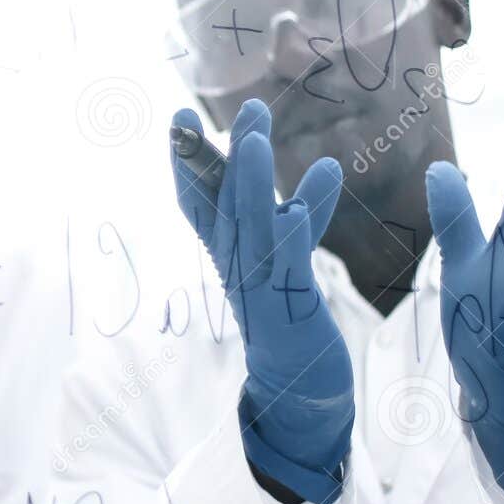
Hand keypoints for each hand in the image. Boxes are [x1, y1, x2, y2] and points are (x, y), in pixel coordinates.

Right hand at [171, 102, 350, 503]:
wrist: (301, 390)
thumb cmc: (293, 317)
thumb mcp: (293, 258)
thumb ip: (301, 214)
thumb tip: (326, 166)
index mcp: (230, 255)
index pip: (200, 204)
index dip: (186, 162)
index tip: (177, 118)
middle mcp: (236, 268)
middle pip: (218, 207)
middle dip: (206, 157)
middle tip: (193, 112)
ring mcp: (260, 288)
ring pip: (249, 227)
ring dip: (250, 181)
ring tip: (254, 135)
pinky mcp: (290, 307)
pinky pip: (290, 261)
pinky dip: (297, 225)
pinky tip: (315, 188)